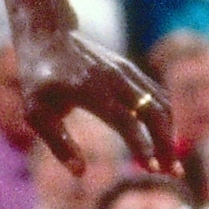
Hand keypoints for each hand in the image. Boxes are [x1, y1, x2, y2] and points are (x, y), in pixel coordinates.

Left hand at [13, 28, 177, 174]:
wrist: (48, 35)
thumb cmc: (38, 79)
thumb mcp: (35, 112)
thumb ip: (58, 143)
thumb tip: (80, 173)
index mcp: (90, 90)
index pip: (124, 119)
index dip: (141, 144)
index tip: (152, 169)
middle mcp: (114, 79)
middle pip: (152, 111)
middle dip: (166, 144)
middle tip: (174, 173)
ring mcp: (126, 72)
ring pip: (160, 104)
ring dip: (170, 134)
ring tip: (171, 164)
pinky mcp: (131, 71)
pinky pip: (157, 96)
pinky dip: (166, 120)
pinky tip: (165, 141)